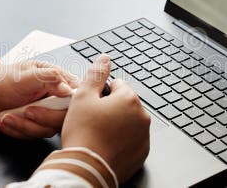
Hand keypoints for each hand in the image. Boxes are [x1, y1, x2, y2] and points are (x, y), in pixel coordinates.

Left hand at [0, 57, 77, 138]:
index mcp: (60, 82)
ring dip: (23, 125)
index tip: (49, 106)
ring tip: (6, 117)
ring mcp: (47, 115)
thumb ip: (50, 78)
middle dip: (41, 118)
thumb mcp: (28, 74)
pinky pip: (31, 135)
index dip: (68, 107)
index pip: (75, 99)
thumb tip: (68, 89)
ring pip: (45, 130)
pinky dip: (14, 130)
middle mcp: (56, 101)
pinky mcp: (36, 126)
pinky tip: (2, 121)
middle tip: (26, 111)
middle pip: (61, 119)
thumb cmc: (7, 78)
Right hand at [61, 55, 150, 181]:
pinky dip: (122, 142)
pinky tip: (106, 146)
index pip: (117, 85)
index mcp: (129, 98)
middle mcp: (142, 116)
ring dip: (117, 125)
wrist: (86, 168)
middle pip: (125, 104)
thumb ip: (96, 74)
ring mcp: (144, 136)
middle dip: (111, 109)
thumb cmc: (83, 134)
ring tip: (99, 135)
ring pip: (129, 122)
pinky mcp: (142, 153)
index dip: (101, 94)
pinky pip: (132, 141)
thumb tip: (105, 59)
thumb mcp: (83, 97)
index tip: (92, 106)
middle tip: (93, 121)